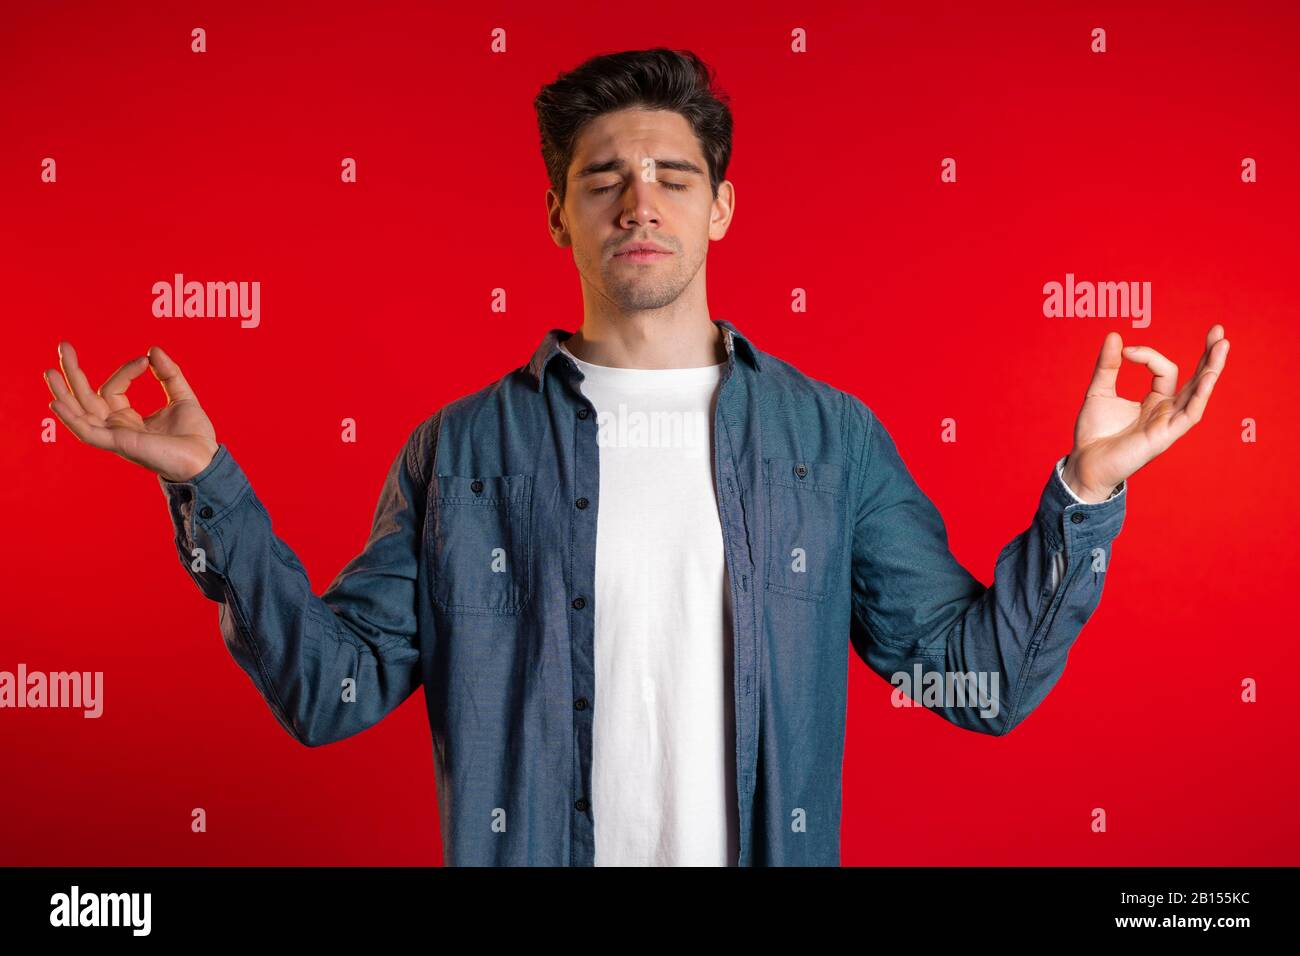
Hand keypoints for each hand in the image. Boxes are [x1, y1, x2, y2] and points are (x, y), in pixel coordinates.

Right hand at [43, 341, 219, 481]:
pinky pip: (87, 432)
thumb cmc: (194, 435)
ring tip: (49, 370)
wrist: (205, 458)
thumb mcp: (182, 397)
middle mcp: (116, 427)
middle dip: (73, 373)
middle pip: (85, 398)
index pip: (113, 389)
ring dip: (63, 393)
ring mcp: (115, 436)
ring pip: (80, 413)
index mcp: (128, 419)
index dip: (125, 371)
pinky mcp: (118, 444)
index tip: (145, 360)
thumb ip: (168, 374)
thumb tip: (153, 350)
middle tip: (64, 345)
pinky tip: (56, 402)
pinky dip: (70, 418)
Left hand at [1062, 325, 1229, 502]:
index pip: (1164, 369)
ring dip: (1211, 369)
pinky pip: (1189, 414)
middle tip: (1218, 329)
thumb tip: (1114, 335)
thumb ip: (1108, 365)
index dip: (1147, 355)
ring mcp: (1169, 423)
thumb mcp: (1099, 391)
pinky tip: (1209, 376)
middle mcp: (1166, 411)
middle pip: (1196, 379)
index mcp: (1154, 400)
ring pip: (1198, 393)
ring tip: (1223, 344)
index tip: (1124, 352)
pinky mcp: (1166, 436)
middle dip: (1208, 355)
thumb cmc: (1093, 432)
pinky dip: (1200, 395)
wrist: (1085, 461)